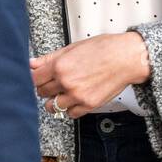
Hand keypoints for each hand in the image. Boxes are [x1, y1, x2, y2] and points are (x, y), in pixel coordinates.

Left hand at [31, 32, 150, 119]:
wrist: (129, 58)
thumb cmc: (106, 49)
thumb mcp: (74, 47)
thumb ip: (50, 58)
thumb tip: (32, 64)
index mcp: (60, 66)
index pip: (34, 79)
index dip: (37, 78)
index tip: (41, 78)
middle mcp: (66, 82)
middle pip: (42, 93)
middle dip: (47, 88)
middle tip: (56, 83)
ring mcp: (77, 95)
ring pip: (52, 107)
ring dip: (56, 101)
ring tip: (65, 93)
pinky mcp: (89, 104)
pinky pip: (70, 114)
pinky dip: (71, 108)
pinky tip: (76, 99)